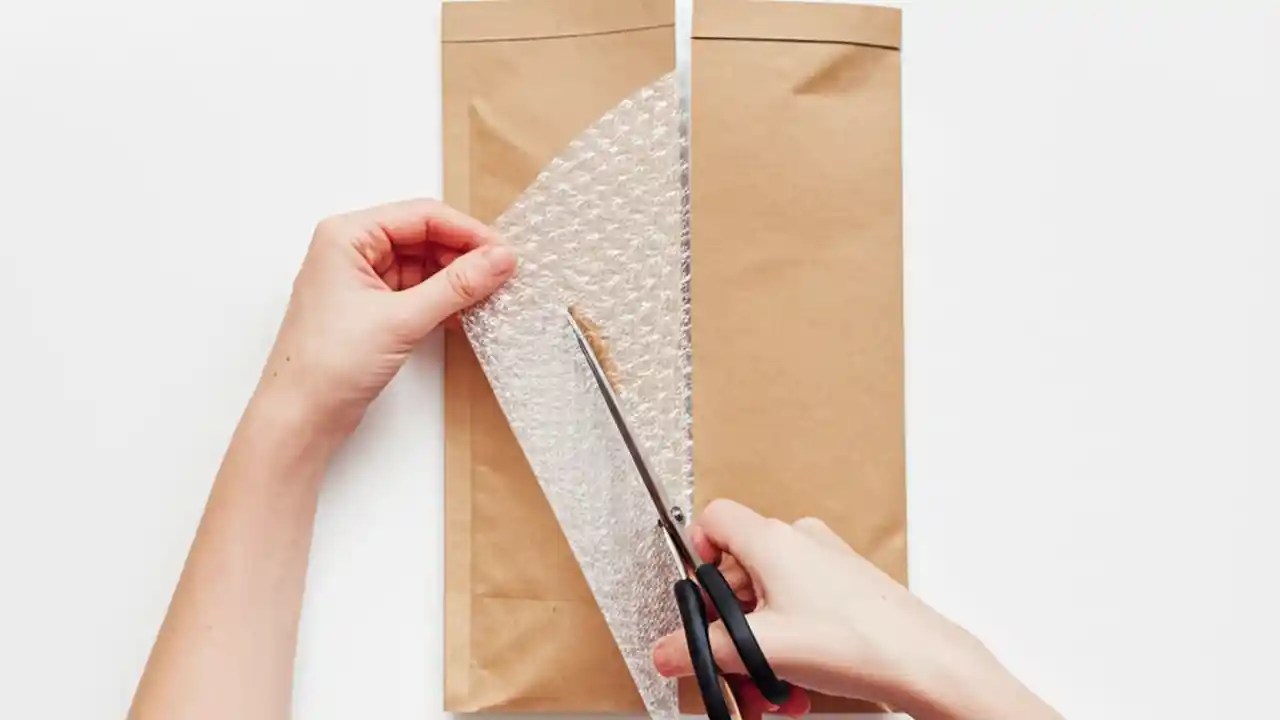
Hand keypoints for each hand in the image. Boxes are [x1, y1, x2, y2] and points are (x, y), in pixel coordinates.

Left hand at [255, 198, 514, 435]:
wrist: (300, 417)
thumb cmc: (327, 364)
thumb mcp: (401, 319)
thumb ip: (456, 286)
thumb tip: (499, 259)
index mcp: (346, 236)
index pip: (421, 216)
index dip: (466, 231)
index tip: (503, 252)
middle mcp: (351, 251)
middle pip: (423, 237)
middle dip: (463, 255)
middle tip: (502, 275)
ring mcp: (360, 281)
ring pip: (422, 265)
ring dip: (455, 279)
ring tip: (489, 294)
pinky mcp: (371, 310)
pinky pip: (415, 291)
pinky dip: (442, 299)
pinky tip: (465, 312)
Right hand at [651, 500, 1059, 719]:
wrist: (923, 661)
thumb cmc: (857, 640)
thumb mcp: (761, 649)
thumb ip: (702, 649)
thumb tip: (668, 650)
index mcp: (772, 540)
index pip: (713, 520)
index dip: (695, 557)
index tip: (698, 599)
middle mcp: (798, 542)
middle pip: (737, 573)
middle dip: (729, 628)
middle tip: (728, 665)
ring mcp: (824, 564)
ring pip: (769, 601)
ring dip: (759, 648)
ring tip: (766, 691)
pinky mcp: (843, 589)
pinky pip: (798, 611)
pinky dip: (788, 647)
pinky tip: (794, 688)